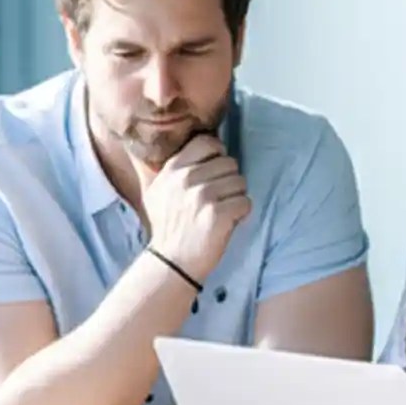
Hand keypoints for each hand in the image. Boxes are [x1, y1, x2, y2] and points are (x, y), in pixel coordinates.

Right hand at [136, 135, 251, 281]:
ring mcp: (202, 196)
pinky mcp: (218, 214)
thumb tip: (205, 146)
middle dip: (230, 180)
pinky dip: (241, 213)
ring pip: (241, 182)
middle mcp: (186, 179)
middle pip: (230, 163)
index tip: (217, 172)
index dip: (218, 155)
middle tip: (220, 198)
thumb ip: (176, 168)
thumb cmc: (169, 226)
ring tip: (223, 210)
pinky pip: (246, 202)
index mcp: (173, 169)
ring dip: (236, 197)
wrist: (171, 262)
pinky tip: (228, 221)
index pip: (207, 142)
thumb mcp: (159, 191)